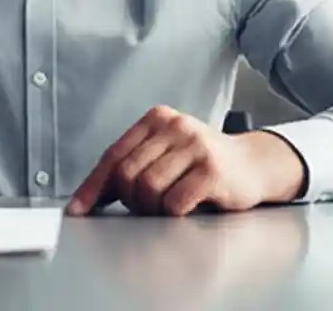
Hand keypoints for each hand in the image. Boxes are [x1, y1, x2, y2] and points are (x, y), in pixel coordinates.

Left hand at [66, 105, 306, 216]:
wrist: (254, 164)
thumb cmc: (202, 164)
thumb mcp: (165, 154)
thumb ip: (132, 167)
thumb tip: (88, 198)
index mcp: (157, 118)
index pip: (113, 155)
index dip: (93, 187)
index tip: (78, 210)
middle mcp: (175, 126)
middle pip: (127, 175)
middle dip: (131, 200)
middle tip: (148, 207)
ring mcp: (195, 145)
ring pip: (148, 189)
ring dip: (153, 208)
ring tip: (169, 205)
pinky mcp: (212, 169)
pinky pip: (174, 202)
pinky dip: (174, 213)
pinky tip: (187, 207)